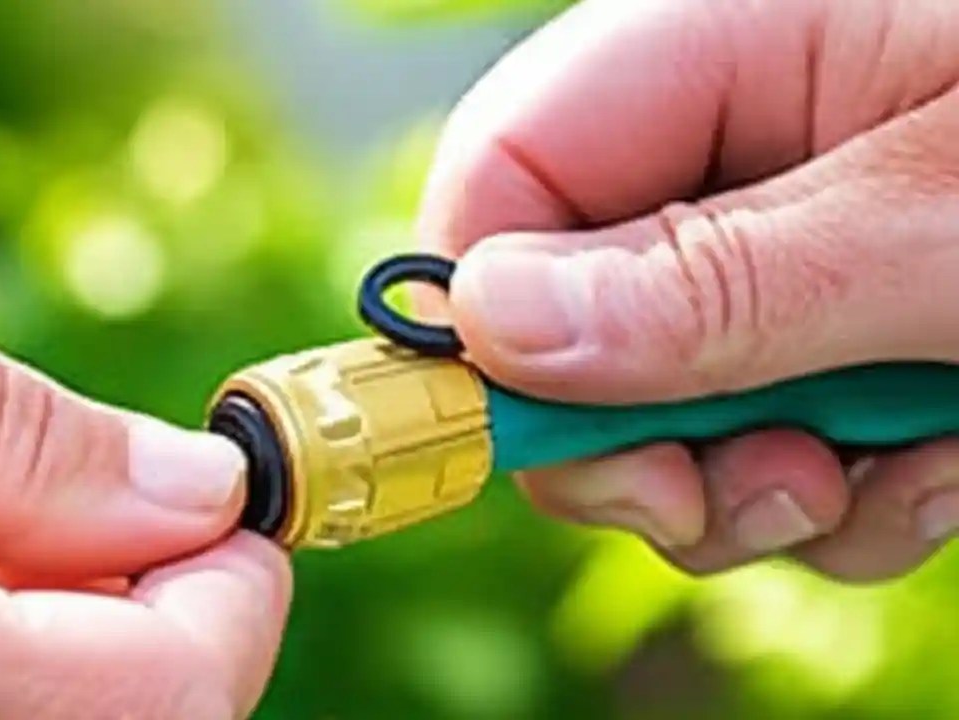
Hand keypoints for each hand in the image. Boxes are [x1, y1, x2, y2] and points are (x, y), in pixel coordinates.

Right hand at [418, 0, 958, 580]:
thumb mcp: (958, 218)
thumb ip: (720, 280)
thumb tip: (497, 330)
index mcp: (723, 38)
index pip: (503, 175)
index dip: (482, 315)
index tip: (530, 438)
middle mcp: (732, 141)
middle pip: (566, 317)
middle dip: (641, 442)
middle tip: (738, 494)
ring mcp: (786, 239)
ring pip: (668, 406)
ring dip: (765, 486)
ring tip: (894, 471)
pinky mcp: (843, 319)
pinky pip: (772, 439)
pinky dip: (847, 491)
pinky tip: (944, 459)